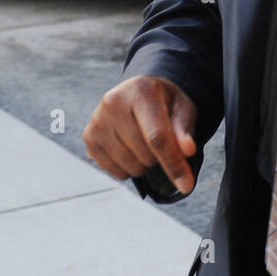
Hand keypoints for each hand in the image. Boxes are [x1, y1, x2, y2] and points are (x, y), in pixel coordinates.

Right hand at [83, 75, 197, 194]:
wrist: (140, 94)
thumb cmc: (165, 104)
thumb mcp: (183, 110)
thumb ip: (184, 130)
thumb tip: (188, 150)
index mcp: (140, 90)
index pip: (157, 137)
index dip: (173, 164)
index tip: (187, 185)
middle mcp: (113, 102)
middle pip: (145, 155)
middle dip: (161, 158)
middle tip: (162, 142)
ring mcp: (97, 120)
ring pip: (131, 167)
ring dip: (146, 164)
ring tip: (146, 143)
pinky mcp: (88, 137)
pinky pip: (116, 172)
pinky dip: (130, 169)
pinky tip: (132, 148)